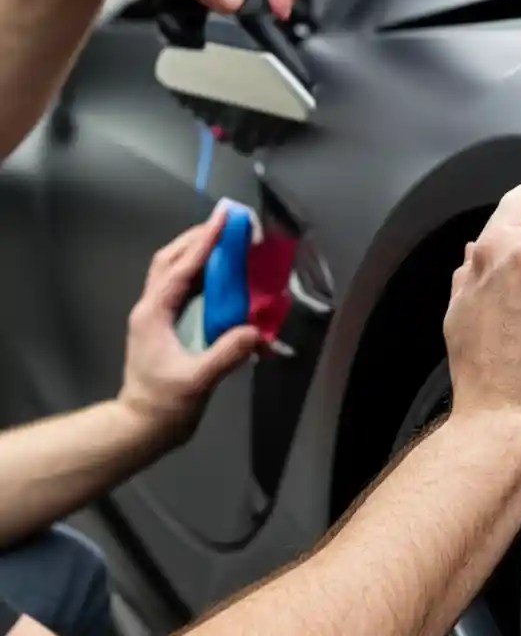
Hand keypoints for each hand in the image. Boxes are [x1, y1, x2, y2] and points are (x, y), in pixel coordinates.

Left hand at [119, 209, 259, 440]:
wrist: (142, 426)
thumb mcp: (197, 382)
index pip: (182, 268)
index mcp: (155, 314)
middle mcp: (151, 307)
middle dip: (198, 237)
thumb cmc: (165, 404)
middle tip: (228, 222)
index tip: (225, 218)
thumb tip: (254, 331)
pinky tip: (220, 273)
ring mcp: (155, 315)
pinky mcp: (163, 324)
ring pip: (172, 270)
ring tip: (225, 239)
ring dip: (196, 251)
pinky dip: (199, 271)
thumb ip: (225, 355)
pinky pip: (181, 286)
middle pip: (171, 259)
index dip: (205, 241)